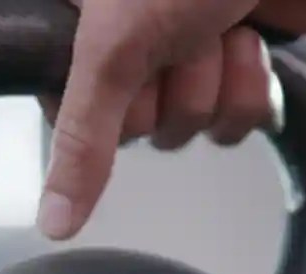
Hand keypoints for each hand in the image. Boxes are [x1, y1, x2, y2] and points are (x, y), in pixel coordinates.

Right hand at [36, 0, 305, 240]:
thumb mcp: (112, 45)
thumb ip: (81, 138)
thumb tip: (54, 220)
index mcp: (79, 26)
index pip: (73, 117)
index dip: (112, 98)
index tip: (127, 55)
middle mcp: (127, 40)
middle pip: (140, 130)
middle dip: (173, 83)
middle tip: (182, 28)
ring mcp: (185, 49)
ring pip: (192, 128)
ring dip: (215, 81)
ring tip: (217, 21)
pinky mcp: (235, 59)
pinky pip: (236, 120)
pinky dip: (250, 85)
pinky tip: (248, 35)